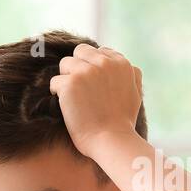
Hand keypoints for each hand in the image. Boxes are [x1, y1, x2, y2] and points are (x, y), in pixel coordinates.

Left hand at [49, 43, 142, 158]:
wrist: (111, 139)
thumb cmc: (122, 121)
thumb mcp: (135, 92)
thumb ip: (131, 74)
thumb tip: (127, 65)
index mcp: (121, 63)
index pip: (99, 51)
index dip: (92, 66)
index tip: (91, 84)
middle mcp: (104, 62)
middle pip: (80, 52)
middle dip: (77, 67)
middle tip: (78, 88)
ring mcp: (86, 71)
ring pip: (65, 64)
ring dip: (66, 79)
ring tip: (72, 97)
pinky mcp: (70, 83)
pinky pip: (55, 81)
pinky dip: (57, 93)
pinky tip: (66, 105)